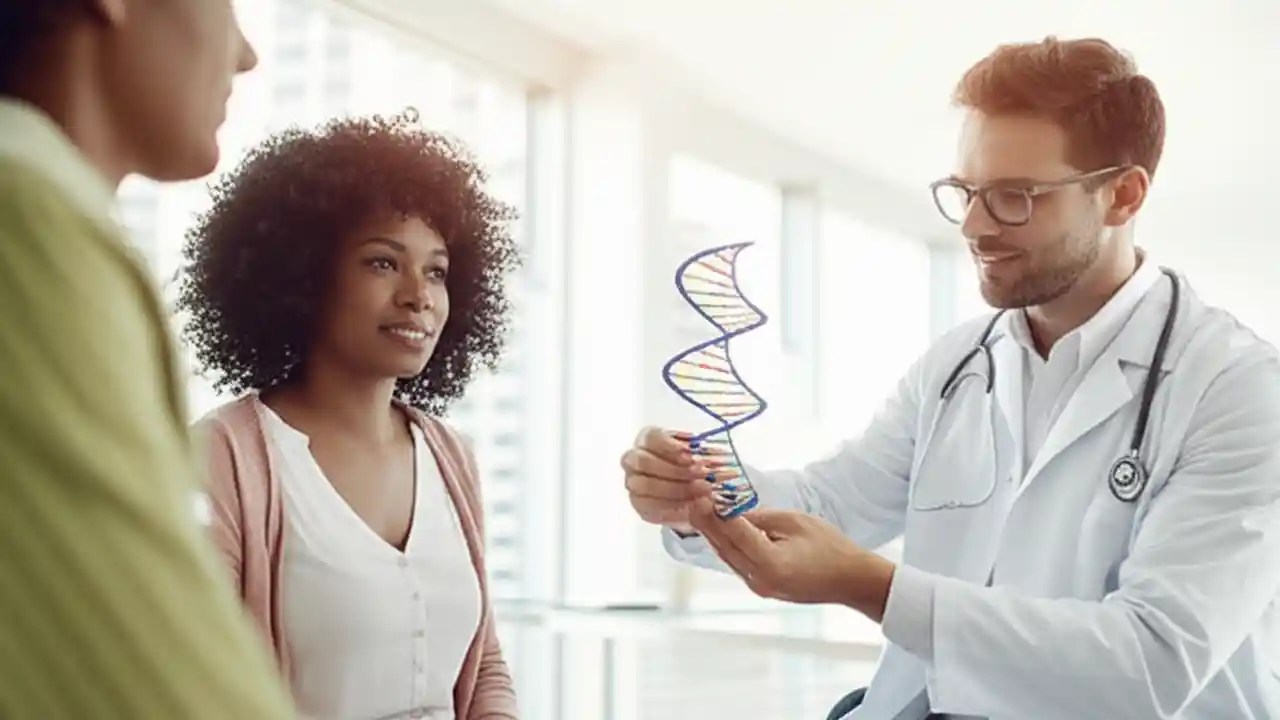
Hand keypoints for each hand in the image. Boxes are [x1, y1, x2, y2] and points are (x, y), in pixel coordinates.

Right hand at [619, 426, 737, 531]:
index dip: (668, 445)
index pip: (650, 437)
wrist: (691, 489)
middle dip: (674, 469)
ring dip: (676, 489)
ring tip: (702, 491)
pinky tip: (694, 506)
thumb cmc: (693, 464)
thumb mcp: (699, 453)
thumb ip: (700, 452)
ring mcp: (634, 484)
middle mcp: (634, 459)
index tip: (690, 455)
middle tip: (700, 474)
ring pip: (646, 486)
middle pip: (643, 461)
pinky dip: (675, 508)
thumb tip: (701, 454)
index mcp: (647, 440)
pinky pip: (652, 508)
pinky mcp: (641, 506)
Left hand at [688, 503, 895, 620]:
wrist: (850, 580)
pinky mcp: (761, 587)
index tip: (700, 495)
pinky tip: (718, 529)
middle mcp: (759, 580)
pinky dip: (727, 546)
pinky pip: (737, 563)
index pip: (734, 534)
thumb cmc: (829, 546)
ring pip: (727, 557)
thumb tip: (732, 512)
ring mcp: (759, 587)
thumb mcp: (794, 522)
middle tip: (692, 500)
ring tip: (700, 511)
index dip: (714, 513)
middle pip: (724, 548)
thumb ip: (760, 518)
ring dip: (714, 535)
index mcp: (769, 564)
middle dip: (707, 523)